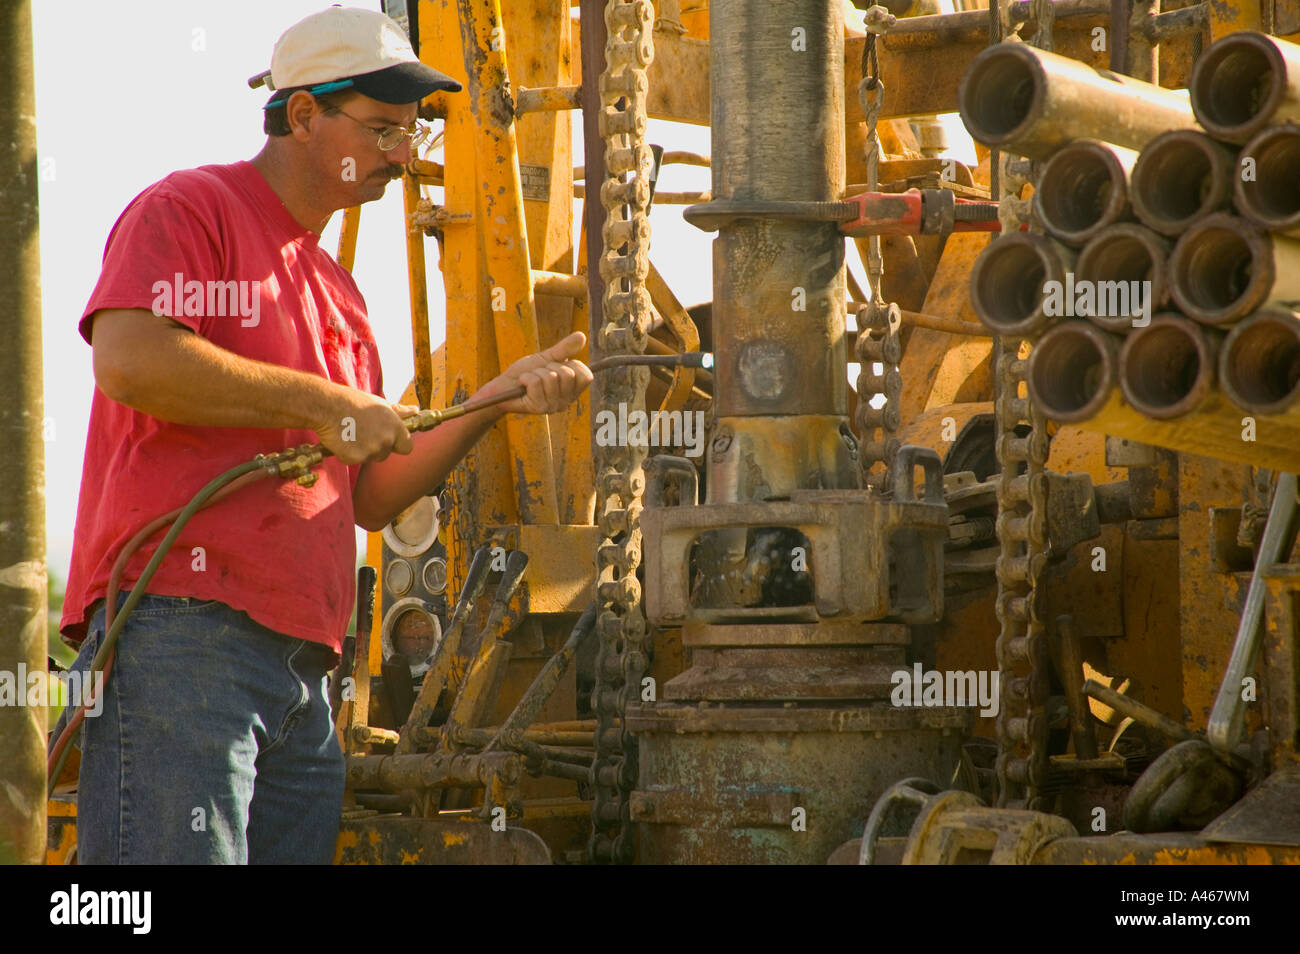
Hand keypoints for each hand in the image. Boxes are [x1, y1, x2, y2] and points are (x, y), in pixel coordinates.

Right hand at [313, 387, 418, 465]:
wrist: (327, 406)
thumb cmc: (353, 402)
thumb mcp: (380, 404)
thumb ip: (399, 411)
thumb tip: (415, 411)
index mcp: (395, 427)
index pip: (407, 447)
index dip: (398, 445)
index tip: (389, 440)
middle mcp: (386, 440)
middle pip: (386, 454)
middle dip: (376, 446)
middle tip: (362, 430)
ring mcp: (370, 451)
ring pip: (370, 457)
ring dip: (362, 450)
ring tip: (351, 432)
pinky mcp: (354, 458)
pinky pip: (354, 460)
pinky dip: (348, 453)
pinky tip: (342, 438)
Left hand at [476, 331, 593, 415]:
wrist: (503, 387)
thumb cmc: (525, 373)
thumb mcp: (546, 358)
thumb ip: (564, 349)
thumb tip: (582, 335)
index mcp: (571, 392)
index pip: (586, 376)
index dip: (572, 365)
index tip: (556, 366)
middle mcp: (565, 402)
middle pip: (568, 374)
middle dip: (550, 367)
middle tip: (539, 373)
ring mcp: (552, 406)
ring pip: (551, 378)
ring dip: (536, 372)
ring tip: (529, 379)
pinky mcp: (538, 408)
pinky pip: (536, 383)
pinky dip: (526, 378)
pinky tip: (522, 384)